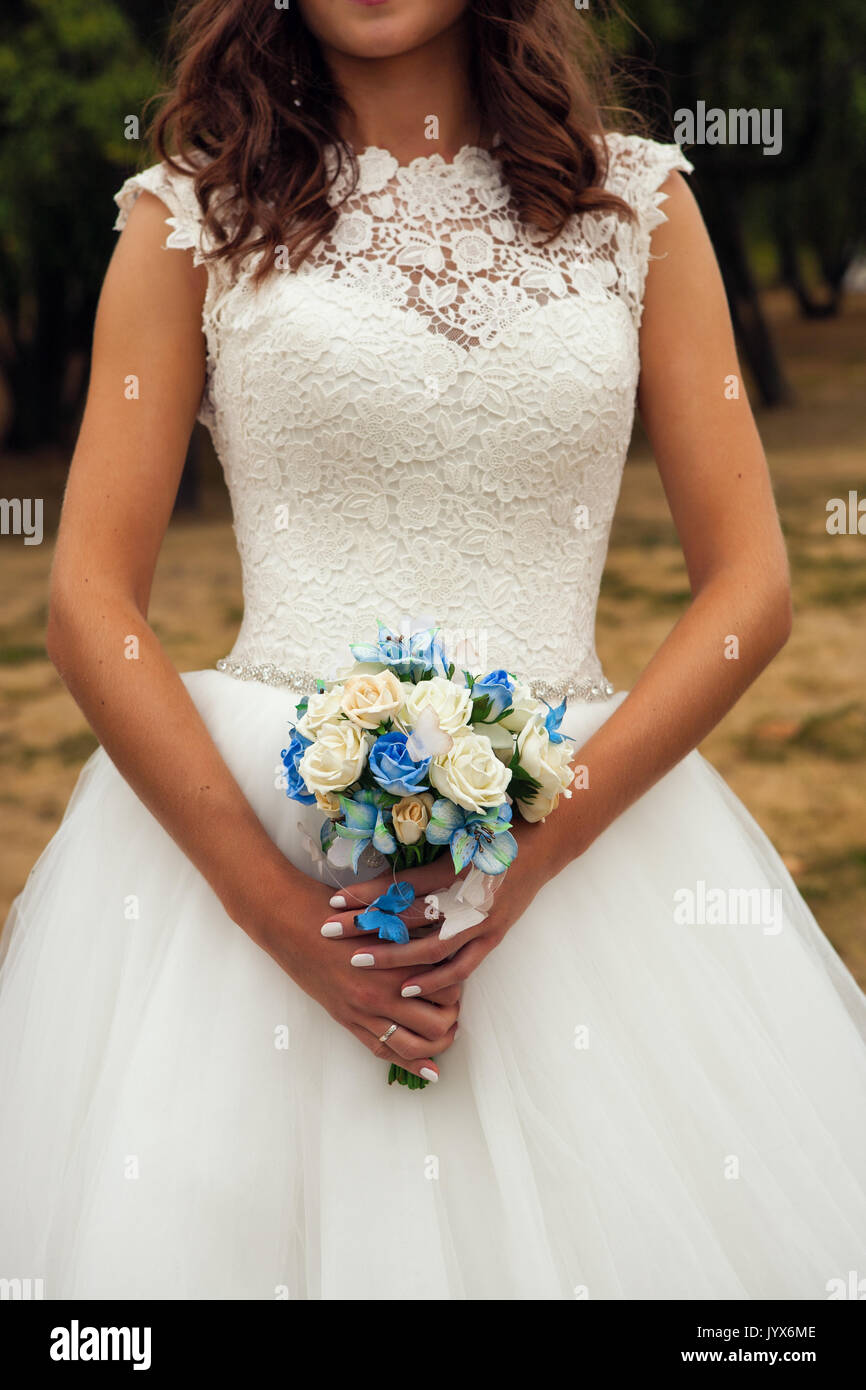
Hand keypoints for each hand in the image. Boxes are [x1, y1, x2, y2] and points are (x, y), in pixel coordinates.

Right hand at [237, 869, 459, 1081]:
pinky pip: (385, 1051)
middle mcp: (384, 992)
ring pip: (416, 1043)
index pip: (449, 985)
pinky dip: (413, 1063)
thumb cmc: (337, 913)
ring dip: (438, 1044)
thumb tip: (441, 946)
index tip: (457, 980)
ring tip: (445, 1034)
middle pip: (439, 1019)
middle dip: (452, 1017)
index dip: (458, 985)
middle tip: (453, 1009)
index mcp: (397, 962)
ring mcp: (364, 1011)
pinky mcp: (348, 1021)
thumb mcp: (381, 918)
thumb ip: (412, 935)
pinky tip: (430, 1071)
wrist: (294, 924)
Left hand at [320, 817, 566, 1000]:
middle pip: (406, 918)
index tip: (332, 901)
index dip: (364, 894)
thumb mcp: (455, 843)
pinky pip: (460, 967)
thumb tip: (375, 883)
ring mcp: (480, 922)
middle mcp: (464, 899)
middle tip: (330, 933)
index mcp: (452, 871)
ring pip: (430, 948)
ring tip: (357, 962)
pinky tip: (406, 989)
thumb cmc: (494, 836)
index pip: (399, 886)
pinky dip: (433, 981)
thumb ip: (419, 867)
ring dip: (392, 958)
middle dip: (366, 926)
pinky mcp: (492, 937)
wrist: (543, 844)